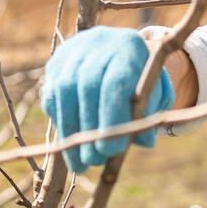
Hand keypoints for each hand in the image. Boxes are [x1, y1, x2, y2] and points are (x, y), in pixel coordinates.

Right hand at [40, 26, 173, 172]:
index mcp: (128, 48)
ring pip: (64, 92)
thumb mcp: (154, 93)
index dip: (111, 118)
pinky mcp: (55, 64)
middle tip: (93, 161)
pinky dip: (60, 121)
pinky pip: (52, 96)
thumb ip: (150, 115)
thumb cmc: (141, 80)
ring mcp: (72, 52)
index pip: (115, 83)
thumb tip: (145, 141)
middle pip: (87, 88)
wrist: (119, 50)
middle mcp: (97, 44)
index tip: (112, 150)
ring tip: (79, 163)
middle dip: (89, 130)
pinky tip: (69, 143)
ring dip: (70, 132)